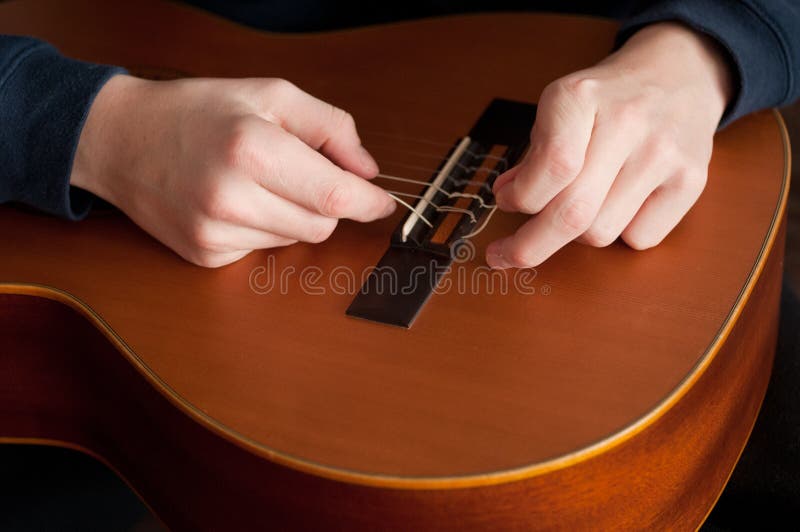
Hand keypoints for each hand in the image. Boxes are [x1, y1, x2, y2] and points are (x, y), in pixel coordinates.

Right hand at [70, 76, 394, 266]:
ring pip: (295, 240)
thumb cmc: (199, 111)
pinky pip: (263, 251)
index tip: (382, 203)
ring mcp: (214, 233)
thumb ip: (331, 128)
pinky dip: (264, 228)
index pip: (335, 195)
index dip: (368, 202)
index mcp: (252, 149)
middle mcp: (231, 197)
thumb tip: (368, 171)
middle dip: (327, 202)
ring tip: (258, 181)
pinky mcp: (205, 255)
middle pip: (321, 225)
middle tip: (302, 173)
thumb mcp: (271, 94)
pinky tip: (236, 202)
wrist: (122, 139)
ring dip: (294, 215)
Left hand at [487, 22, 733, 268]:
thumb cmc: (607, 99)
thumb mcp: (560, 107)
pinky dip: (620, 233)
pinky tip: (620, 203)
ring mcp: (663, 153)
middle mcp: (627, 122)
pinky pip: (639, 239)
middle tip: (506, 255)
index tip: (505, 204)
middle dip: (529, 246)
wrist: (679, 72)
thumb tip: (508, 197)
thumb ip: (534, 153)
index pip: (551, 167)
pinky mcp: (691, 180)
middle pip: (572, 212)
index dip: (521, 199)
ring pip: (601, 232)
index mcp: (581, 97)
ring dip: (577, 234)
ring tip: (581, 204)